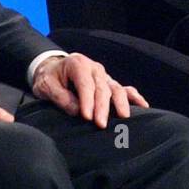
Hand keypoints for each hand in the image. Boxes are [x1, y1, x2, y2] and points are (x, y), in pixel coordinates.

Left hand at [30, 53, 148, 126]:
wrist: (52, 69)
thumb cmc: (48, 78)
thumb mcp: (45, 86)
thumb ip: (60, 97)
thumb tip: (77, 111)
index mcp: (77, 64)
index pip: (85, 84)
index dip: (87, 101)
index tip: (86, 117)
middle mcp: (94, 68)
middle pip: (102, 88)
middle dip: (102, 107)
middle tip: (101, 125)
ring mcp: (104, 76)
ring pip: (116, 88)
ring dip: (120, 103)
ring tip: (123, 118)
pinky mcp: (109, 83)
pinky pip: (125, 89)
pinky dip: (134, 97)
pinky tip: (143, 106)